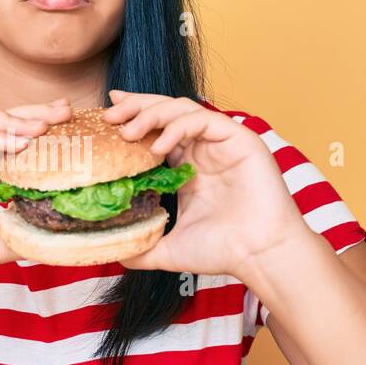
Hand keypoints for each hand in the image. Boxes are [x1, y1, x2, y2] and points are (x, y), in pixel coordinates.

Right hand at [0, 97, 72, 287]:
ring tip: (41, 128)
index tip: (70, 123)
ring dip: (13, 120)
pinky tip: (14, 143)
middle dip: (34, 112)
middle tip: (64, 111)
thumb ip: (26, 233)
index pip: (12, 136)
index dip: (40, 126)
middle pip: (1, 119)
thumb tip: (61, 236)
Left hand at [100, 90, 311, 276]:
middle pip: (165, 111)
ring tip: (128, 131)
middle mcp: (204, 148)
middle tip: (109, 115)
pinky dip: (178, 126)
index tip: (105, 117)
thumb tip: (113, 252)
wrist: (260, 255)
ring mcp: (222, 142)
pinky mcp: (240, 139)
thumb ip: (141, 247)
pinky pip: (203, 119)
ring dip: (151, 114)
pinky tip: (159, 146)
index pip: (156, 130)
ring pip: (182, 109)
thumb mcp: (169, 249)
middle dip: (135, 108)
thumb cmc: (224, 251)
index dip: (131, 119)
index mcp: (189, 165)